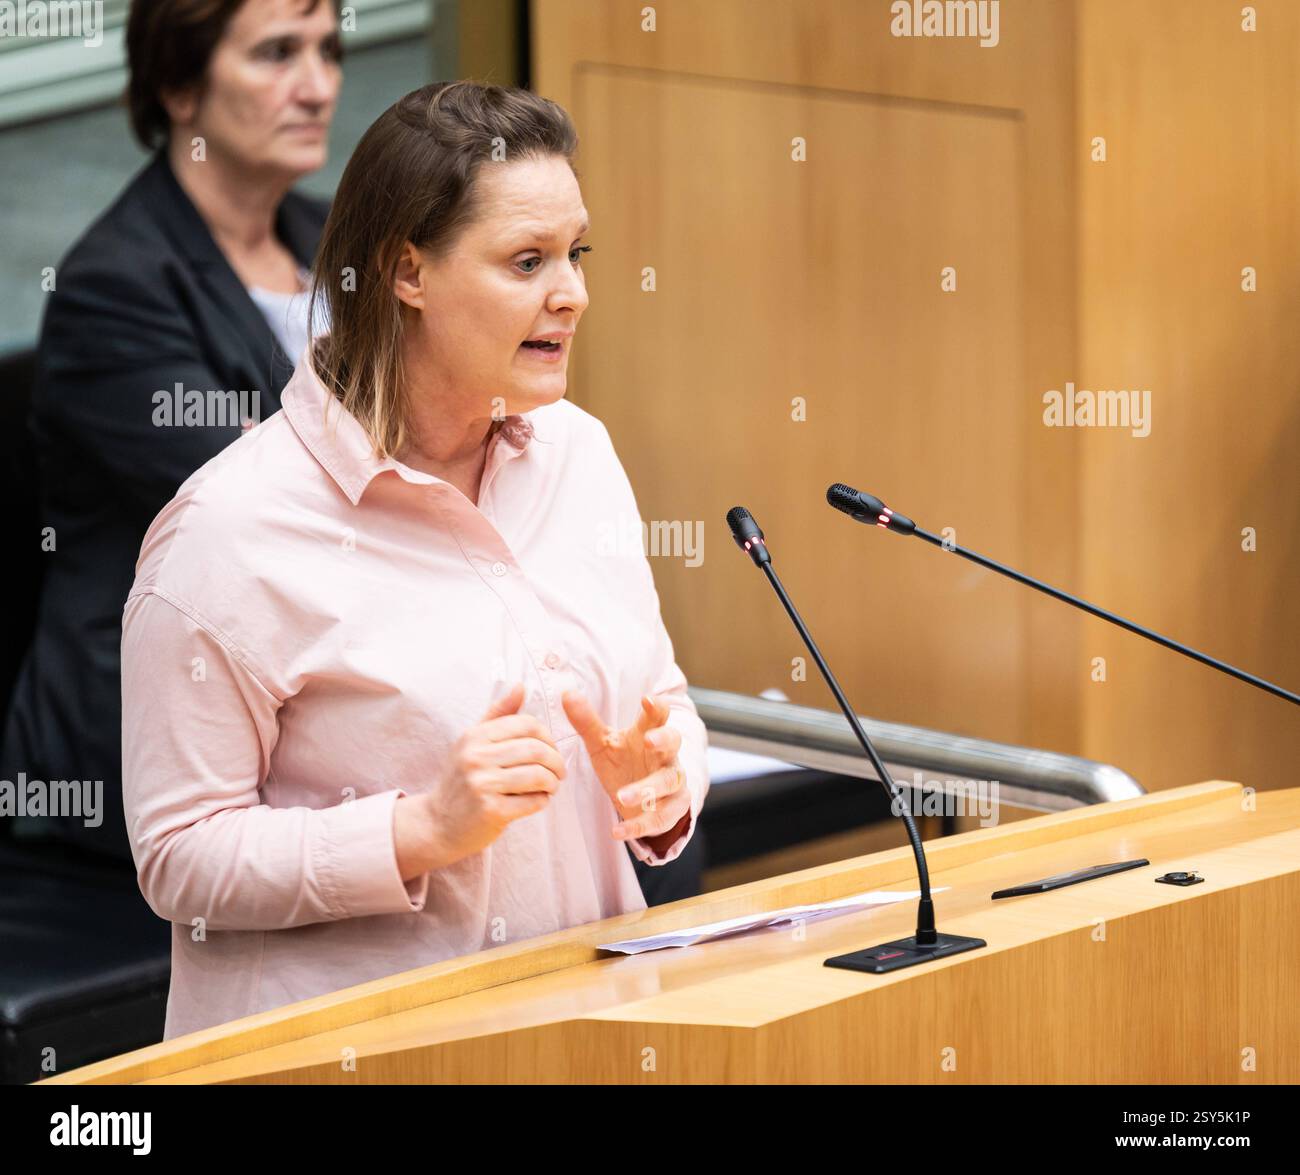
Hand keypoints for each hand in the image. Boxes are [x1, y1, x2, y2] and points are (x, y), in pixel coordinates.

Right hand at [406, 682, 565, 872]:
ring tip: (551, 786)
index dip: (548, 737)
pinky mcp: (490, 811)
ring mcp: (482, 785)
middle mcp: (475, 757)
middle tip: (559, 772)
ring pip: (538, 775)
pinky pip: (532, 801)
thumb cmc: (462, 779)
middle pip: (536, 750)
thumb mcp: (473, 742)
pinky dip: (543, 801)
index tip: (551, 750)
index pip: (527, 725)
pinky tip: (538, 800)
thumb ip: (499, 714)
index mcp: (475, 736)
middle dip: (556, 761)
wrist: (437, 823)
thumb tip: (521, 686)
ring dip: (552, 782)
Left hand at [561, 689, 690, 844]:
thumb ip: (586, 722)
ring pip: (667, 782)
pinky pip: (660, 818)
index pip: (658, 716)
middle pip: (673, 742)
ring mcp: (672, 782)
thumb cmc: (625, 762)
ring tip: (621, 796)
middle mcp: (665, 756)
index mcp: (649, 734)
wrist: (642, 799)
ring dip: (647, 790)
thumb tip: (567, 694)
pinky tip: (618, 831)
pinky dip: (639, 826)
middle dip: (664, 739)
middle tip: (651, 739)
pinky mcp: (672, 809)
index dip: (656, 708)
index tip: (647, 699)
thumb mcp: (603, 744)